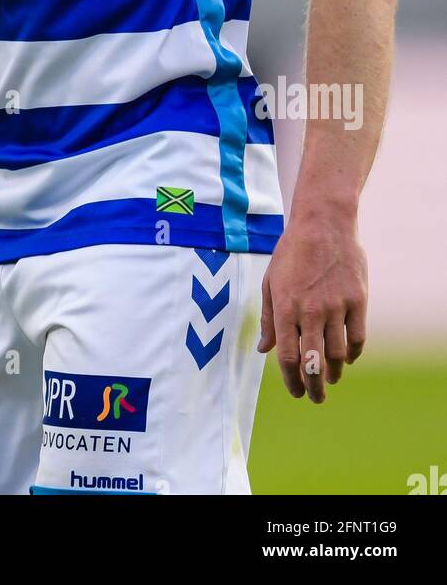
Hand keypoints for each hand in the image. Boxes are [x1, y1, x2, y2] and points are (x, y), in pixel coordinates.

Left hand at [257, 218, 367, 401]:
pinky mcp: (358, 301)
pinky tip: (346, 357)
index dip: (291, 380)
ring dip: (334, 373)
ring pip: (338, 355)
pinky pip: (357, 338)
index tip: (295, 391)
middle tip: (315, 398)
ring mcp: (336, 307)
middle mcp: (311, 311)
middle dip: (313, 387)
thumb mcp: (270, 281)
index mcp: (285, 307)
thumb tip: (264, 350)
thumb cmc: (292, 252)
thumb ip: (269, 318)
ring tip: (330, 378)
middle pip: (313, 363)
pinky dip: (353, 354)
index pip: (288, 357)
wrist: (323, 223)